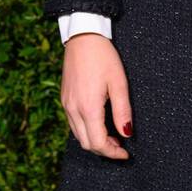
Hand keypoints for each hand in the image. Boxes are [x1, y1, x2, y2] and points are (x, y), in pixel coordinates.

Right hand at [61, 33, 132, 158]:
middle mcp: (73, 110)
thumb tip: (127, 133)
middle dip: (104, 149)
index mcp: (88, 107)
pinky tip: (100, 122)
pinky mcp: (64, 99)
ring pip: (78, 135)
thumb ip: (123, 111)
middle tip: (121, 146)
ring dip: (95, 141)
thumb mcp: (119, 83)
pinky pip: (73, 124)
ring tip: (113, 135)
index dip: (113, 152)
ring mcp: (66, 105)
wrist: (83, 37)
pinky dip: (87, 130)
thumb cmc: (104, 57)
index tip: (126, 153)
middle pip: (87, 143)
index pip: (98, 142)